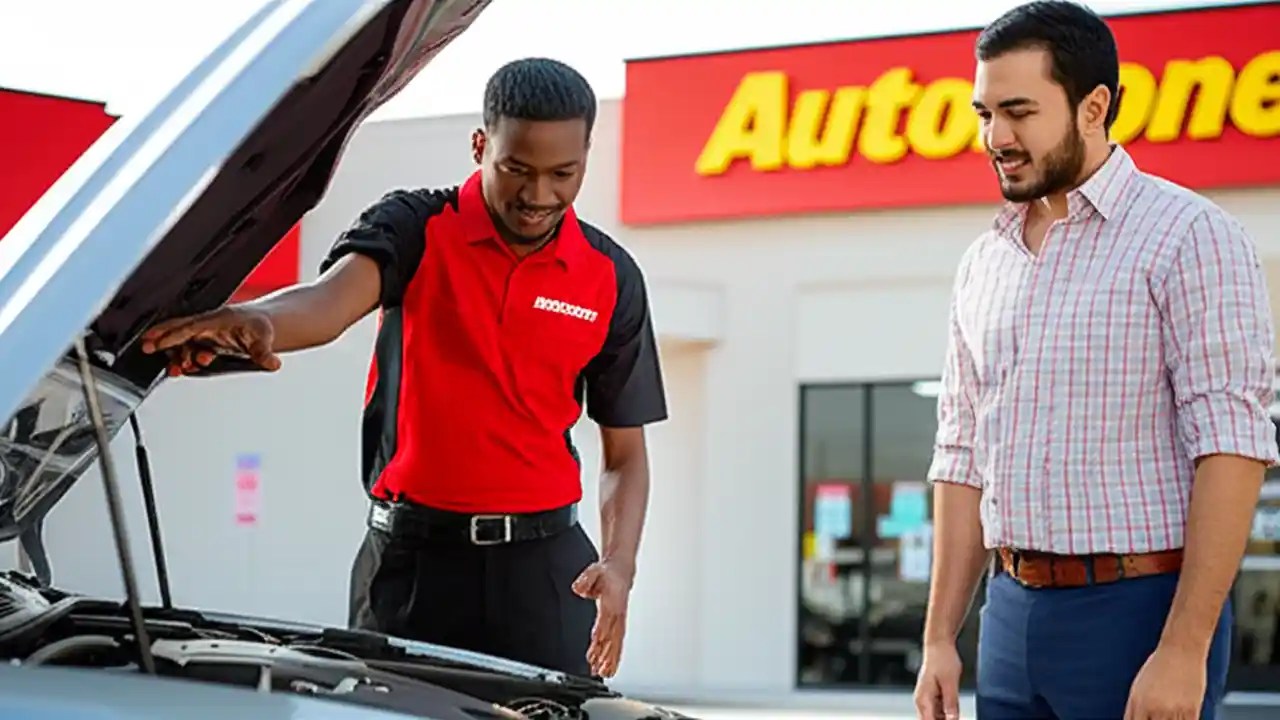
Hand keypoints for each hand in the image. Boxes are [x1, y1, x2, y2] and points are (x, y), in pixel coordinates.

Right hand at [140, 306, 280, 375]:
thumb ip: (265, 353)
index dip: (173, 335)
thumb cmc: (260, 326)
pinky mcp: (205, 343)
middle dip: (161, 336)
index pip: (191, 327)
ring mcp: (205, 334)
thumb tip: (272, 363)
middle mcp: (207, 325)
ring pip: (182, 342)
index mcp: (217, 320)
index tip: (158, 343)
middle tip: (146, 348)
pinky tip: (180, 369)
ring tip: (175, 369)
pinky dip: (181, 358)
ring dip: (175, 354)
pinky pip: (187, 349)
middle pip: (178, 328)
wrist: (264, 324)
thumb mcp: (264, 339)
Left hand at [572, 558, 632, 677]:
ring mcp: (618, 621)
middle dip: (606, 652)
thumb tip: (578, 588)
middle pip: (613, 635)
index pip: (606, 618)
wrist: (620, 572)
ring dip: (609, 659)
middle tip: (599, 667)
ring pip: (616, 643)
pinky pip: (616, 643)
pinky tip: (605, 668)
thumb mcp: (594, 571)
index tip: (597, 643)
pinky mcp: (617, 626)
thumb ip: (585, 580)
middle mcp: (617, 614)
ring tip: (603, 673)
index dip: (602, 630)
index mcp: (612, 600)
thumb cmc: (606, 574)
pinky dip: (612, 657)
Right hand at [914, 641, 962, 719]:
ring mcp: (927, 699)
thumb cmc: (942, 659)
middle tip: (955, 717)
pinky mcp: (933, 696)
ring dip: (946, 718)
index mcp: (923, 699)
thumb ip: (951, 703)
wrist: (939, 645)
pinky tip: (955, 711)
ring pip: (935, 718)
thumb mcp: (950, 682)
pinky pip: (939, 711)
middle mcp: (922, 701)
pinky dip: (947, 714)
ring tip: (956, 712)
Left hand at [1125, 643, 1205, 719]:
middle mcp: (1154, 708)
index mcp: (1137, 702)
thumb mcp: (1139, 686)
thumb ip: (1135, 707)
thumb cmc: (1160, 665)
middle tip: (1157, 718)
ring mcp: (1173, 711)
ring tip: (1170, 715)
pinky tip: (1181, 717)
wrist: (1181, 649)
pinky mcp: (1191, 710)